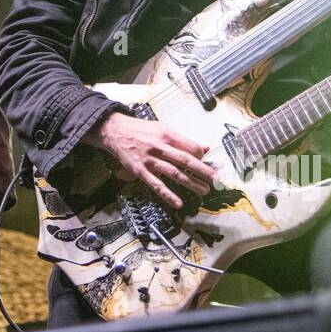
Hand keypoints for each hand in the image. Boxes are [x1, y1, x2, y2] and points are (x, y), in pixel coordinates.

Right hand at [90, 112, 215, 209]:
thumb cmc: (140, 130)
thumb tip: (204, 148)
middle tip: (215, 180)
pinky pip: (157, 185)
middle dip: (203, 171)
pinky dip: (168, 195)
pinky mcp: (141, 171)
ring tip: (204, 190)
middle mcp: (160, 147)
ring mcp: (150, 161)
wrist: (115, 132)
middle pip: (186, 161)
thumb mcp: (162, 128)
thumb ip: (182, 140)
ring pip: (175, 174)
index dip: (201, 156)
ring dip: (191, 184)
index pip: (190, 148)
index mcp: (167, 134)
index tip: (205, 162)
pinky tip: (178, 203)